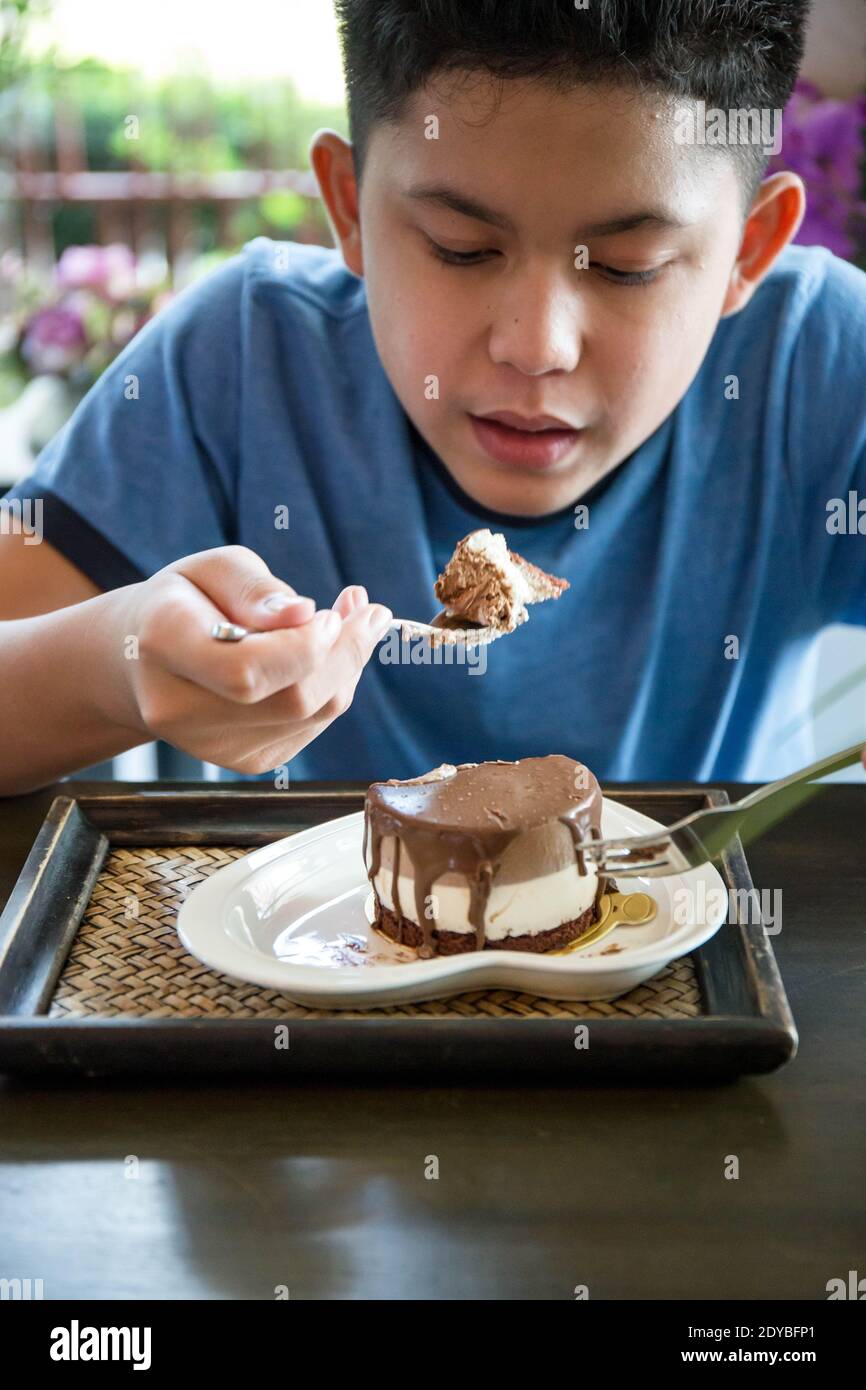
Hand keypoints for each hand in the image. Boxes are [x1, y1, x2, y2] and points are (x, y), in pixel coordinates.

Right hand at [107, 544, 391, 773]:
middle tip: (367, 611)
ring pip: (311, 714)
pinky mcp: (245, 760)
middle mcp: (180, 709)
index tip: (331, 611)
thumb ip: (256, 589)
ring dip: (347, 667)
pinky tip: (326, 655)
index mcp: (163, 645)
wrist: (146, 661)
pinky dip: (333, 688)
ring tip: (351, 622)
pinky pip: (311, 726)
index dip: (304, 646)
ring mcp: (212, 746)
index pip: (245, 670)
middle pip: (291, 699)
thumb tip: (304, 614)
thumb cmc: (187, 601)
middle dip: (344, 653)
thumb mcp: (213, 568)